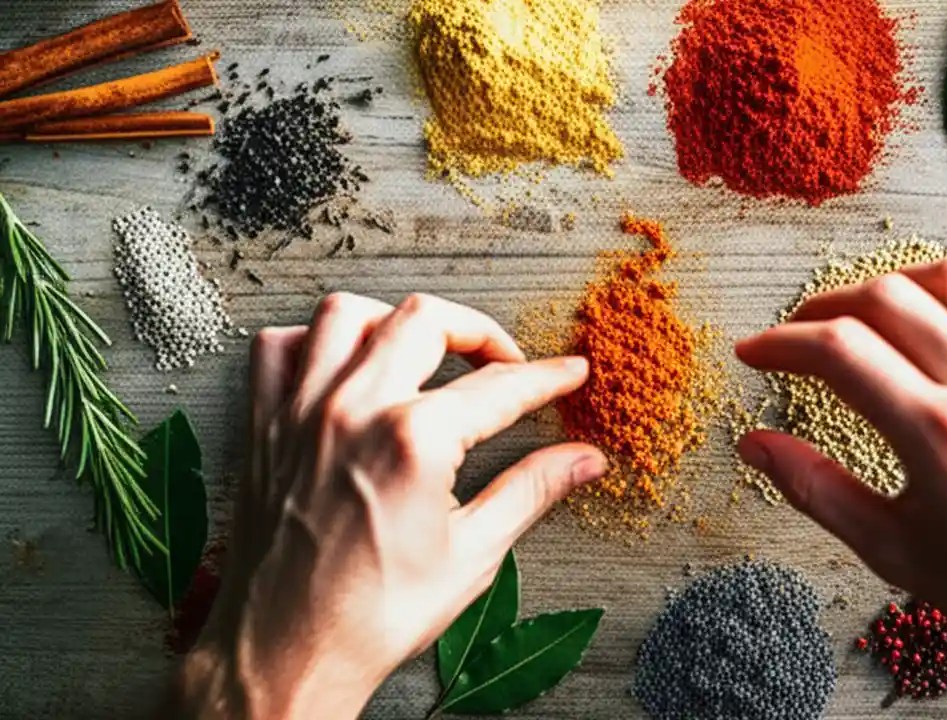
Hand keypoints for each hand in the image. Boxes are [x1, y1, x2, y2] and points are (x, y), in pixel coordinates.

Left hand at [173, 293, 606, 719]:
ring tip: (427, 349)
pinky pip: (278, 348)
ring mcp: (300, 411)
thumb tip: (584, 460)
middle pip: (426, 320)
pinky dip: (313, 341)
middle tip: (504, 363)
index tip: (569, 373)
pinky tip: (345, 365)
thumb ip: (532, 491)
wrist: (288, 652)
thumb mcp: (472, 554)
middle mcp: (353, 410)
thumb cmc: (372, 615)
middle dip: (479, 332)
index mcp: (413, 441)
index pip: (499, 387)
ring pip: (347, 314)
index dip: (546, 377)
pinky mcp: (263, 425)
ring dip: (397, 320)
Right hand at [735, 257, 946, 717]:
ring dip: (888, 284)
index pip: (840, 351)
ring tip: (857, 316)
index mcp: (938, 434)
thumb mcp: (894, 552)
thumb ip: (817, 490)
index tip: (752, 353)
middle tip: (792, 339)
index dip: (781, 343)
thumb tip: (755, 445)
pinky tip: (934, 315)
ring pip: (946, 277)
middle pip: (885, 298)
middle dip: (821, 309)